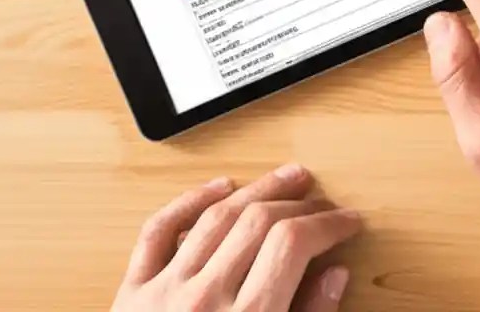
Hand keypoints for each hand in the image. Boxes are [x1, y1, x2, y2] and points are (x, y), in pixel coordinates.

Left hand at [111, 164, 361, 311]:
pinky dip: (188, 203)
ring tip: (287, 180)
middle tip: (325, 203)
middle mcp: (202, 301)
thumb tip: (334, 274)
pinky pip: (158, 233)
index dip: (329, 224)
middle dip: (299, 204)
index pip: (294, 245)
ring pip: (214, 218)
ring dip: (256, 191)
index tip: (350, 222)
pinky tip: (218, 189)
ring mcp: (161, 294)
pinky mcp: (129, 297)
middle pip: (258, 223)